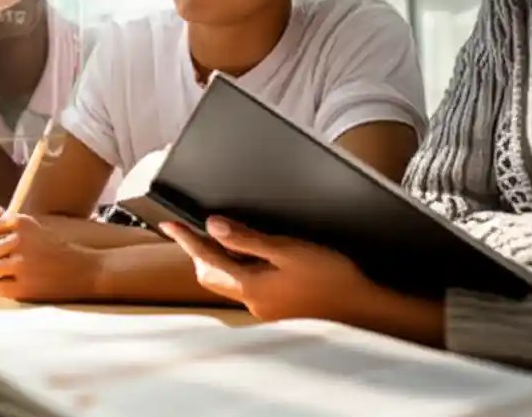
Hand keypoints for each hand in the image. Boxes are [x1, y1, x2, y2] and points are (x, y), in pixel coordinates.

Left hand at [0, 207, 101, 301]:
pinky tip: (10, 283)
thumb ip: (10, 226)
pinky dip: (0, 286)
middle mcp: (19, 240)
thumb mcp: (36, 227)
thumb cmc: (60, 249)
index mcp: (21, 222)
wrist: (88, 268)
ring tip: (1, 274)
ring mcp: (22, 264)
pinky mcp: (25, 286)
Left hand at [162, 216, 381, 321]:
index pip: (206, 258)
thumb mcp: (288, 250)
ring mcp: (263, 308)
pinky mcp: (276, 308)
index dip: (186, 238)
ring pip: (227, 282)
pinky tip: (252, 256)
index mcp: (251, 286)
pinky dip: (239, 269)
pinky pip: (245, 286)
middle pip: (210, 275)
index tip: (168, 223)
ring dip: (219, 260)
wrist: (363, 308)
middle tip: (192, 228)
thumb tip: (212, 226)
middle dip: (198, 251)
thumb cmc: (331, 276)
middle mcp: (252, 302)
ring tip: (222, 236)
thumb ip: (247, 239)